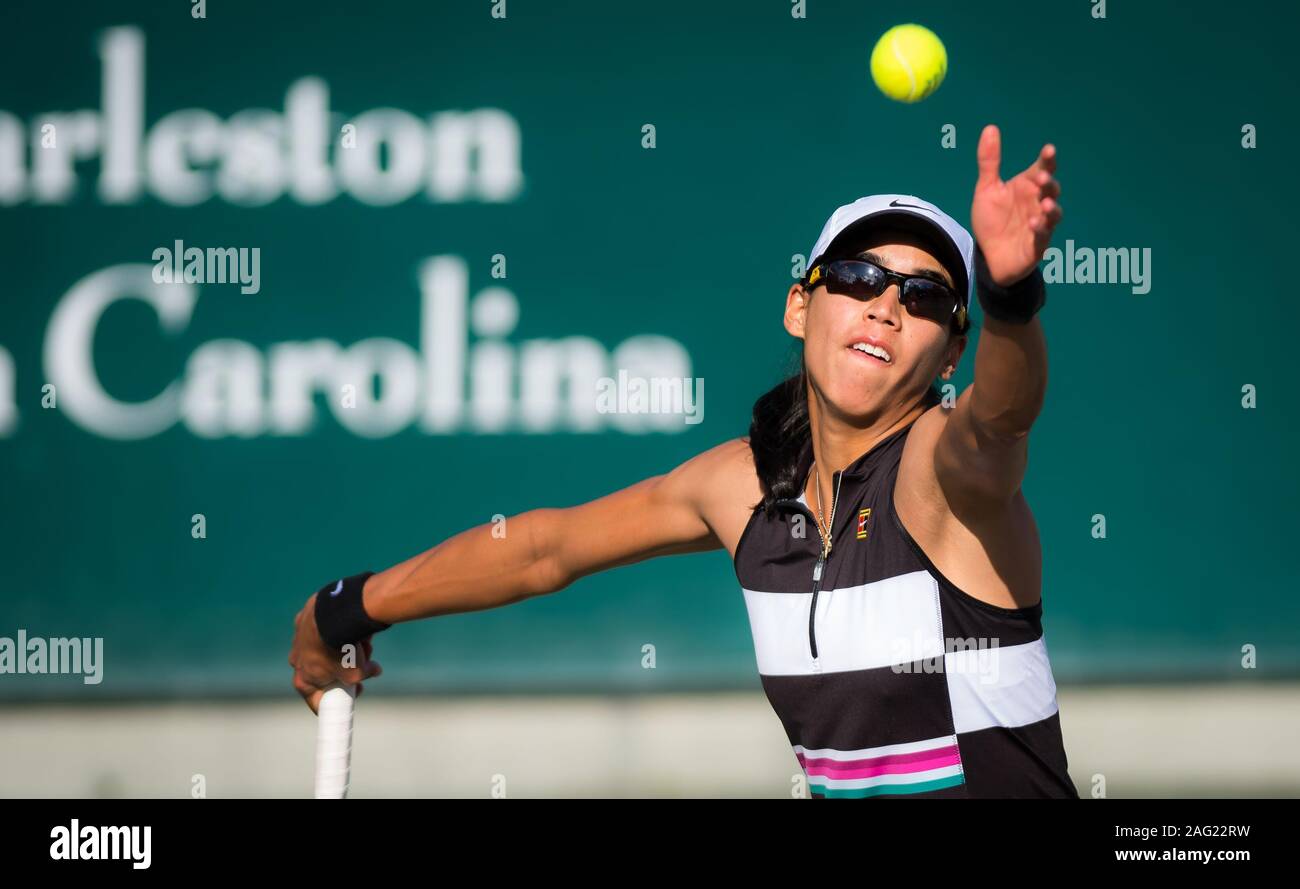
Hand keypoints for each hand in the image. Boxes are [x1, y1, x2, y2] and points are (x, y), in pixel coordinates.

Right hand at [288, 593, 382, 713]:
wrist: (335, 615)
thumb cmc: (343, 650)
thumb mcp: (357, 672)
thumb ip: (364, 675)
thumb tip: (374, 670)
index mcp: (303, 679)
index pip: (316, 700)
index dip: (334, 703)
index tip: (348, 700)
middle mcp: (296, 659)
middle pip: (322, 671)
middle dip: (341, 671)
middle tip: (358, 669)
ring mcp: (298, 638)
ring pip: (323, 647)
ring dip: (341, 649)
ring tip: (361, 644)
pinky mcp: (304, 618)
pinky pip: (322, 627)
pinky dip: (336, 628)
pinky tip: (353, 627)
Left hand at [971, 124, 1062, 286]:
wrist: (988, 255)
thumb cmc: (992, 220)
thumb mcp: (987, 189)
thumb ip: (989, 161)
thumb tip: (990, 128)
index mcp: (1028, 186)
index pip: (1042, 168)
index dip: (1047, 160)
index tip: (1049, 150)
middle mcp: (1038, 202)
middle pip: (1051, 189)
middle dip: (1048, 183)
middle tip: (1040, 178)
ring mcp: (1041, 224)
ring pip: (1054, 214)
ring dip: (1052, 208)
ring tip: (1045, 203)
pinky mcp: (1037, 245)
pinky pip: (1043, 236)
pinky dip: (1040, 229)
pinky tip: (1032, 224)